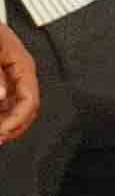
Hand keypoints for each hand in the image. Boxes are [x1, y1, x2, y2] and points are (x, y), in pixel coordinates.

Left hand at [0, 28, 34, 145]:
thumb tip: (2, 95)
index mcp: (23, 64)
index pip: (30, 100)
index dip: (18, 120)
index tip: (2, 131)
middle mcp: (20, 72)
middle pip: (27, 108)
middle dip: (14, 126)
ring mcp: (11, 75)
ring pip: (16, 107)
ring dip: (7, 122)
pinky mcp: (2, 77)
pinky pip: (6, 101)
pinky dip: (2, 113)